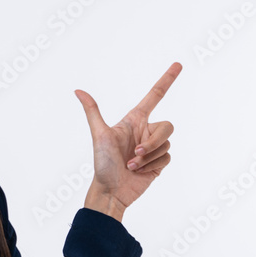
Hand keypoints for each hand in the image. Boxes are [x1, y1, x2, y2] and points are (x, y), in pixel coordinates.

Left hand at [74, 62, 180, 213]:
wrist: (111, 191)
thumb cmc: (102, 164)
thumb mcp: (99, 135)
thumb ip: (93, 111)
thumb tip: (77, 90)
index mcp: (134, 120)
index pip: (154, 96)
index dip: (166, 80)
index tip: (178, 65)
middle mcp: (145, 131)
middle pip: (167, 126)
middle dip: (153, 142)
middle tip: (134, 153)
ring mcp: (153, 147)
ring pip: (166, 143)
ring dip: (149, 156)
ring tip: (132, 165)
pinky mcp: (158, 163)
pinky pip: (167, 157)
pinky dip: (153, 165)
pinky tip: (140, 171)